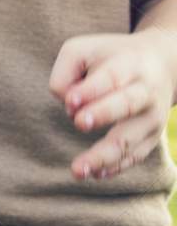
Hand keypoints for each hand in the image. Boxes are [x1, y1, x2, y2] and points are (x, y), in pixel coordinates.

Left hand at [50, 30, 176, 179]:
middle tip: (79, 123)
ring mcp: (152, 118)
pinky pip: (135, 156)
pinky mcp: (151, 137)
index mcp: (128, 65)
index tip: (70, 101)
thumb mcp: (81, 51)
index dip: (90, 90)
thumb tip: (68, 106)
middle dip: (103, 113)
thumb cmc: (108, 57)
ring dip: (103, 155)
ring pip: (129, 139)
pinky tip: (95, 174)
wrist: (161, 63)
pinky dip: (115, 166)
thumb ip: (65, 74)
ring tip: (77, 170)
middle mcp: (145, 92)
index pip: (109, 78)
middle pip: (126, 104)